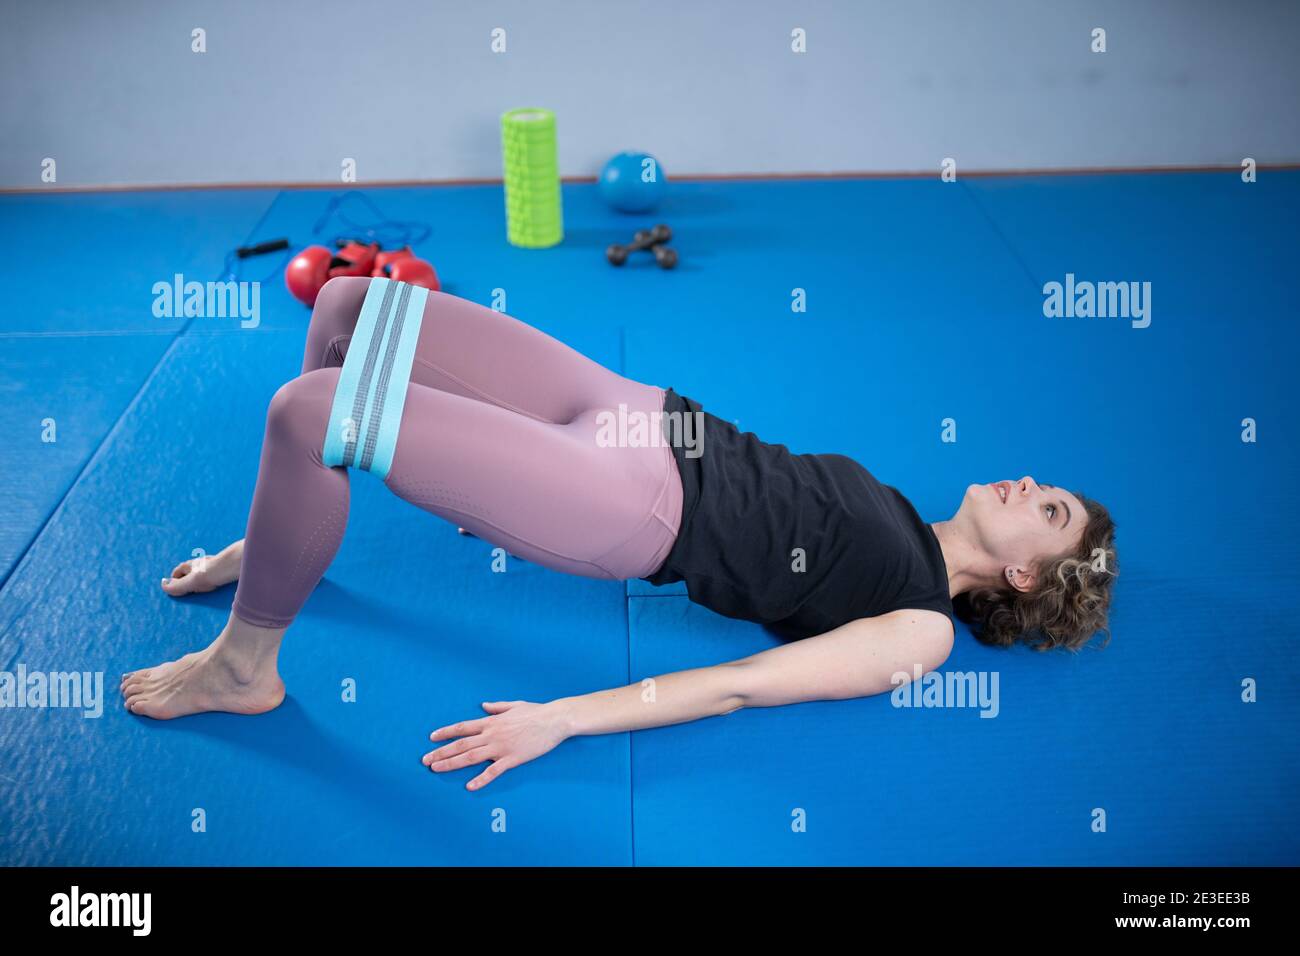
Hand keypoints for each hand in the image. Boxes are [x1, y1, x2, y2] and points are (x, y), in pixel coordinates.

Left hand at [424, 700, 570, 790]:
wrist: (554, 719)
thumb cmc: (536, 711)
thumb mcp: (514, 705)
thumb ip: (496, 707)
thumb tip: (483, 705)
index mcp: (491, 721)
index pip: (462, 727)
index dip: (445, 732)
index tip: (431, 738)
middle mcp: (492, 734)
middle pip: (461, 744)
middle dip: (441, 752)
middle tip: (425, 760)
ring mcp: (501, 747)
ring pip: (470, 757)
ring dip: (451, 763)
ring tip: (436, 769)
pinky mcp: (512, 759)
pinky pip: (493, 771)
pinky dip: (480, 779)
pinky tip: (469, 786)